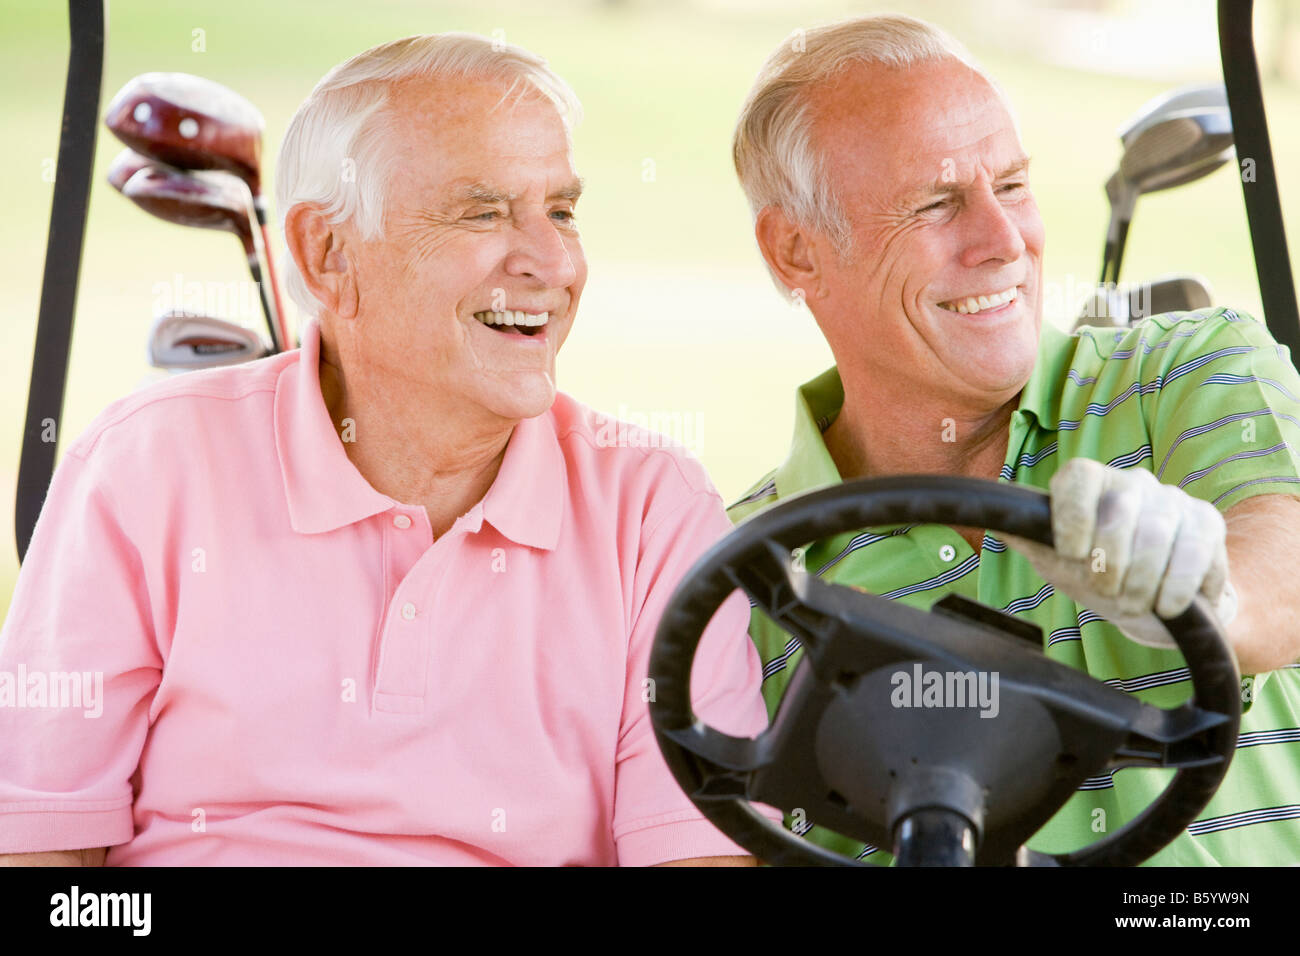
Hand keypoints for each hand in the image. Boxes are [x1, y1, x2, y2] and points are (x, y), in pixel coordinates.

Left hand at [1002, 458, 1237, 649]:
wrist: (1154, 601)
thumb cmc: (1095, 573)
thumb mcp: (1054, 559)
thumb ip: (1028, 539)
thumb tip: (996, 520)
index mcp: (1091, 483)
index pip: (1079, 476)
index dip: (1073, 515)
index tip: (1072, 553)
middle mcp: (1133, 483)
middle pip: (1121, 509)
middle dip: (1109, 562)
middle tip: (1106, 591)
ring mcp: (1174, 500)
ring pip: (1158, 535)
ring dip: (1141, 582)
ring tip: (1132, 603)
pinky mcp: (1209, 524)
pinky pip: (1197, 554)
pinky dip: (1178, 589)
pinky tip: (1167, 605)